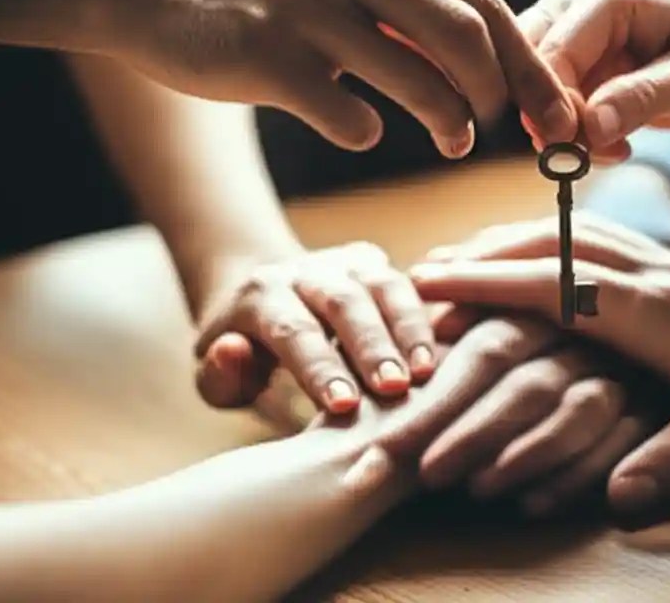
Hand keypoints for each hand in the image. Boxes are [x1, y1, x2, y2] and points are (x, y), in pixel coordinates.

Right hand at [118, 0, 576, 153]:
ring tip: (453, 140)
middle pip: (466, 36)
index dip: (527, 64)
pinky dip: (368, 132)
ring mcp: (304, 6)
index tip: (551, 112)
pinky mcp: (267, 58)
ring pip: (418, 81)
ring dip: (450, 123)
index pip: (480, 2)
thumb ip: (408, 8)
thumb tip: (493, 69)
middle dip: (501, 94)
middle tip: (498, 128)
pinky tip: (357, 125)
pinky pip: (350, 119)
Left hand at [193, 242, 435, 414]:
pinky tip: (454, 347)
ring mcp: (348, 263)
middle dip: (371, 345)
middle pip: (344, 301)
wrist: (265, 297)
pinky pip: (413, 283)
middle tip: (394, 389)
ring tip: (428, 373)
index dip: (319, 367)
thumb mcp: (215, 375)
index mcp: (260, 296)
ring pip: (385, 284)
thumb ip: (221, 374)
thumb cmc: (244, 357)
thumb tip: (234, 351)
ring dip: (410, 328)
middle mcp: (308, 271)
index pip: (292, 329)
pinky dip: (431, 315)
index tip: (345, 406)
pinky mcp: (380, 266)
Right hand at [411, 219, 669, 512]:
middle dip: (486, 256)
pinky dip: (565, 240)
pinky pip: (610, 241)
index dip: (486, 284)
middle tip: (425, 269)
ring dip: (521, 242)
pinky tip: (557, 254)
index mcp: (657, 310)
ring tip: (472, 254)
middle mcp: (657, 277)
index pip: (554, 286)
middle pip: (554, 247)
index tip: (426, 282)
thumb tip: (615, 499)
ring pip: (580, 235)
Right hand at [523, 0, 669, 148]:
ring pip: (531, 88)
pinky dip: (573, 134)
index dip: (555, 107)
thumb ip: (647, 97)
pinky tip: (614, 144)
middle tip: (597, 157)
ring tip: (616, 150)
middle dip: (555, 121)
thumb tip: (591, 127)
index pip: (553, 54)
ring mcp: (569, 30)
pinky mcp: (571, 61)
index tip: (578, 152)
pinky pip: (547, 103)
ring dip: (564, 132)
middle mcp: (577, 2)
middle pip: (529, 68)